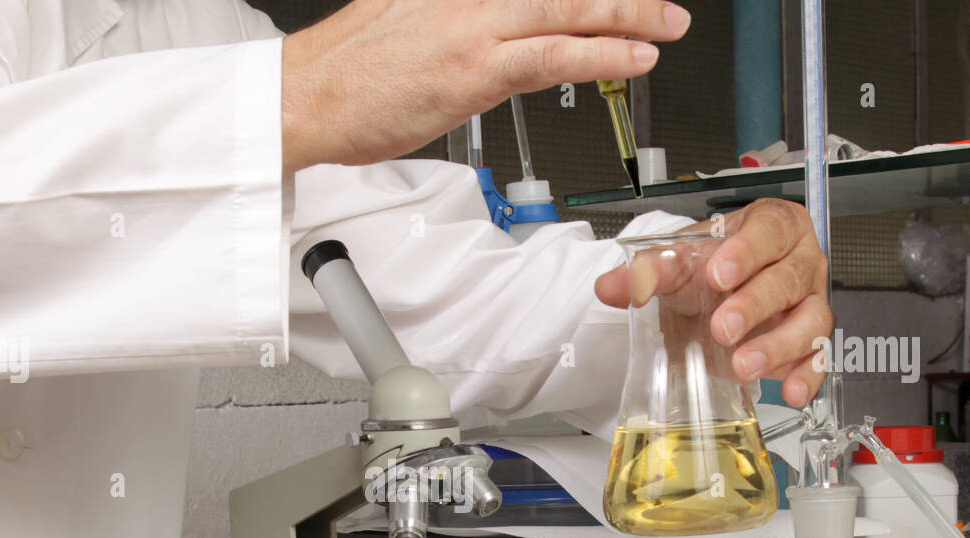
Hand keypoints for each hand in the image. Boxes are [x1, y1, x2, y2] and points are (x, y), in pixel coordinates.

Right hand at [281, 0, 691, 174]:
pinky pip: (551, 56)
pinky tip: (630, 58)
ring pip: (567, 11)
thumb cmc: (345, 72)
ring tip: (664, 27)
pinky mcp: (473, 68)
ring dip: (625, 18)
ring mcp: (472, 26)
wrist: (306, 96)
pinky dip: (598, 55)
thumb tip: (482, 26)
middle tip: (661, 5)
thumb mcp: (399, 17)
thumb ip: (447, 15)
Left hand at [595, 199, 831, 407]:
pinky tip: (790, 391)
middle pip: (788, 279)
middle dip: (754, 305)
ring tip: (744, 365)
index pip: (768, 231)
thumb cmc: (710, 268)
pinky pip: (819, 358)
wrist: (716, 294)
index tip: (717, 273)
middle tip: (723, 328)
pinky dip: (807, 376)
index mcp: (771, 227)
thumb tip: (611, 286)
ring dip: (778, 345)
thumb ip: (647, 270)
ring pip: (810, 320)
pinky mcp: (810, 340)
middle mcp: (799, 261)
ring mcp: (809, 301)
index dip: (746, 252)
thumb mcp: (677, 263)